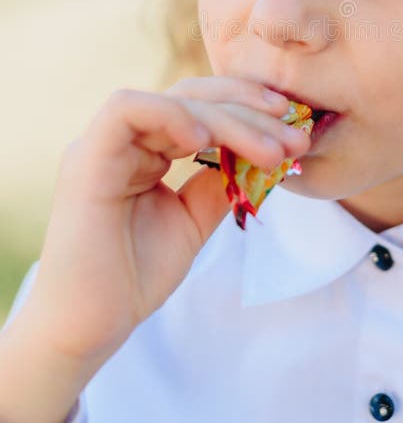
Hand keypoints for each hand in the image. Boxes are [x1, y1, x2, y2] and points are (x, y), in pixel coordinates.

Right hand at [22, 77, 308, 366]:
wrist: (91, 327)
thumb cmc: (135, 276)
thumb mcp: (193, 220)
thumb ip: (219, 181)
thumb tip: (258, 152)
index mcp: (146, 148)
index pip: (202, 106)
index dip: (250, 108)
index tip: (294, 129)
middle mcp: (126, 138)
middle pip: (195, 95)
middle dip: (252, 110)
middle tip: (295, 138)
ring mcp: (104, 144)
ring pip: (173, 100)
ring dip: (229, 118)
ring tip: (270, 152)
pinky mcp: (87, 158)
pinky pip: (126, 111)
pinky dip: (171, 116)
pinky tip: (207, 139)